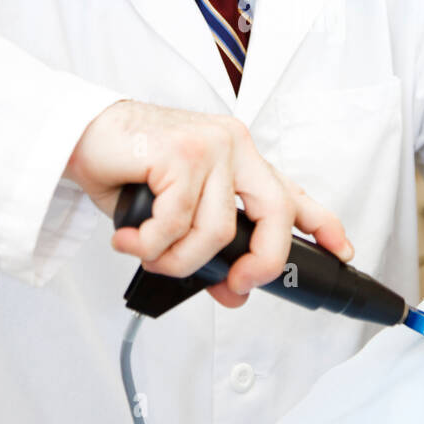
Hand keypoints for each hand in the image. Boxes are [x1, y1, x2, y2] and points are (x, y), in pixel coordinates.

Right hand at [63, 99, 354, 308]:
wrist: (81, 133)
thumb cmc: (127, 167)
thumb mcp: (175, 214)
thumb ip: (208, 248)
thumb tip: (233, 290)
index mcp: (239, 160)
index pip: (290, 193)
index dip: (321, 223)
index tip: (342, 248)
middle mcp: (233, 148)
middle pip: (275, 214)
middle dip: (261, 261)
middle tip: (236, 282)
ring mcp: (211, 147)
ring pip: (216, 230)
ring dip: (178, 259)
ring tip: (147, 253)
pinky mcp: (181, 152)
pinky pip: (177, 223)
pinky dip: (150, 245)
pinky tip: (129, 239)